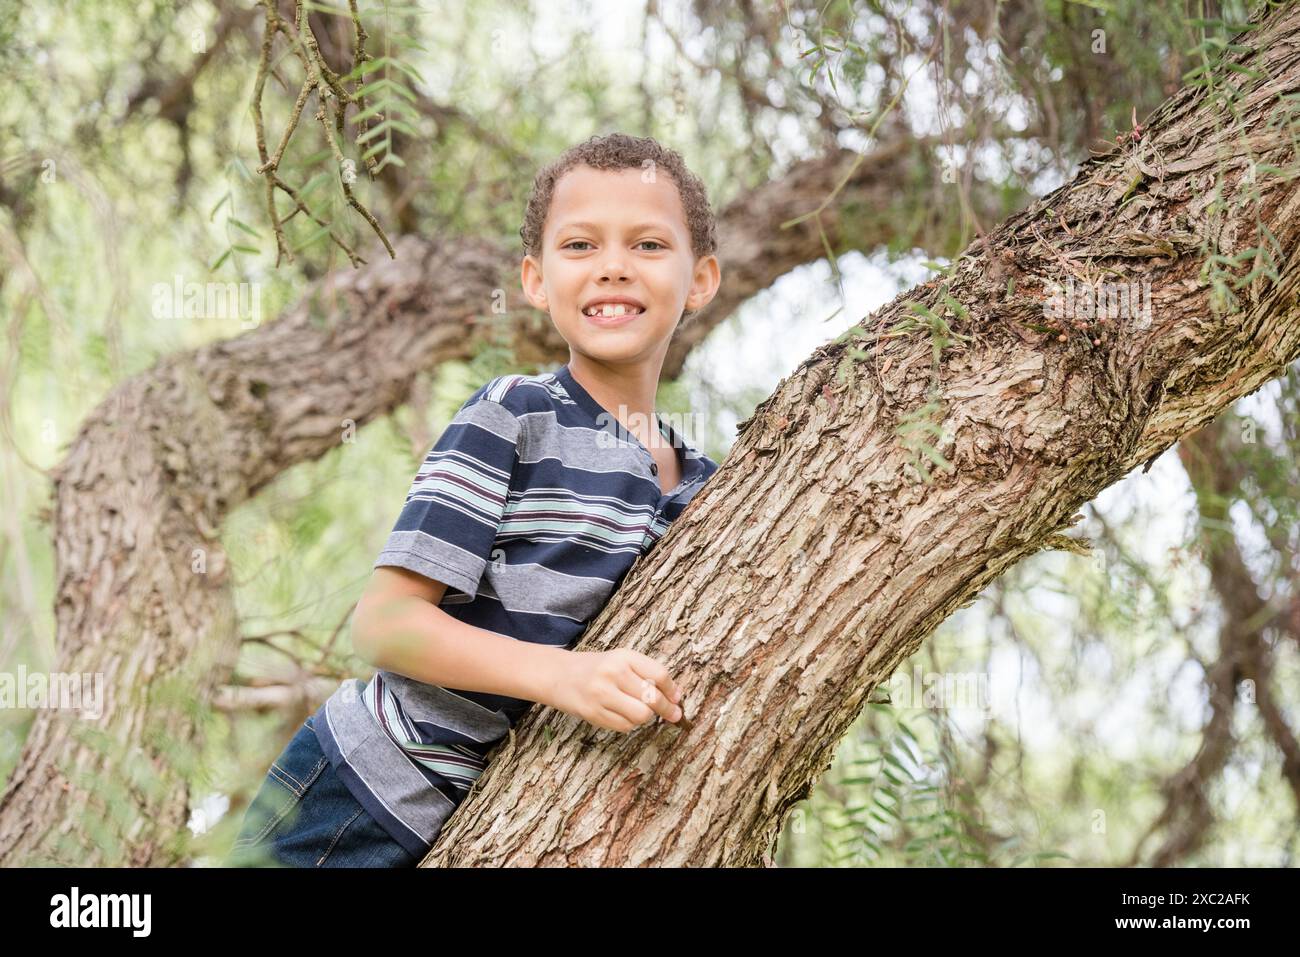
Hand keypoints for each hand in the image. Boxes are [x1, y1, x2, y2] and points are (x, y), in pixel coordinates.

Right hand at [549, 648, 682, 732]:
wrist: (559, 675)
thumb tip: (675, 696)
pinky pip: (625, 726)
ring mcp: (601, 694)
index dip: (672, 690)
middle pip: (652, 698)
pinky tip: (622, 714)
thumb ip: (645, 673)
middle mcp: (613, 673)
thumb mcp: (620, 661)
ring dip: (645, 717)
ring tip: (639, 711)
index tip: (678, 698)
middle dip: (667, 709)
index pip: (658, 674)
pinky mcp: (593, 713)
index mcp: (623, 656)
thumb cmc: (596, 669)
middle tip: (674, 715)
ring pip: (641, 716)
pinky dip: (630, 724)